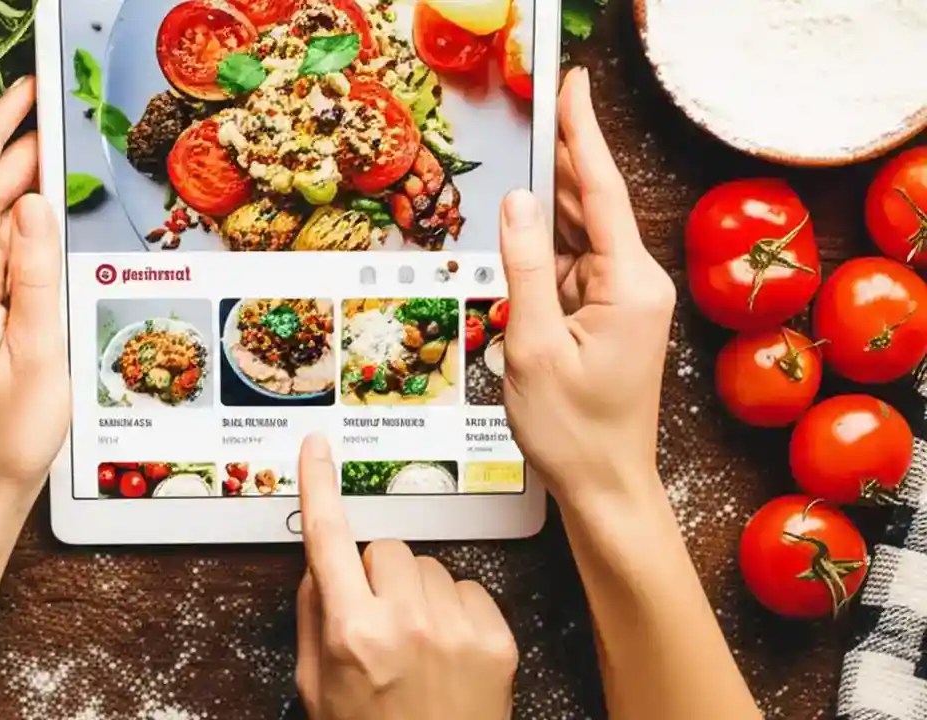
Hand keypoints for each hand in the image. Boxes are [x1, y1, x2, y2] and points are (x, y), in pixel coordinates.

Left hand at [0, 77, 68, 532]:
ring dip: (19, 185)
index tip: (27, 96)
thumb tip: (32, 202)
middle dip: (16, 151)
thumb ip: (34, 274)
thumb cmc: (12, 432)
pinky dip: (20, 224)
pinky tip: (49, 225)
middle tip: (65, 123)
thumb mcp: (38, 351)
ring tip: (63, 161)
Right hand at [294, 435, 516, 719]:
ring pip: (426, 566)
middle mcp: (405, 621)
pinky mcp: (496, 637)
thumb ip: (314, 617)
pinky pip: (467, 587)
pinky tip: (447, 650)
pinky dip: (455, 610)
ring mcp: (455, 627)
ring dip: (415, 592)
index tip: (316, 448)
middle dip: (374, 574)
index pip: (328, 539)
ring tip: (415, 645)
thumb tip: (322, 566)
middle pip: (383, 548)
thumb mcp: (317, 686)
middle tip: (376, 621)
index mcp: (352, 632)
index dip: (319, 486)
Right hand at [499, 68, 675, 510]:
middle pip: (591, 204)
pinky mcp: (613, 315)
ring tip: (524, 162)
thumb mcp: (532, 346)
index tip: (571, 87)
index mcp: (629, 285)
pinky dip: (548, 249)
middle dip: (561, 158)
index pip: (599, 190)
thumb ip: (524, 268)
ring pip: (580, 235)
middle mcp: (637, 283)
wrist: (605, 486)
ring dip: (549, 206)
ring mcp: (627, 299)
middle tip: (535, 111)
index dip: (581, 133)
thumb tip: (515, 203)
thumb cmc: (574, 431)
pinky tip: (525, 235)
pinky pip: (576, 266)